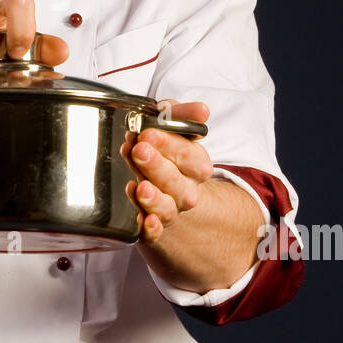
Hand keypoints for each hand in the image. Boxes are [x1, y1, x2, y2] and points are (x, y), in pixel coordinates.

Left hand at [119, 100, 213, 245]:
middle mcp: (186, 189)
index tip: (148, 132)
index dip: (169, 143)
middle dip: (157, 166)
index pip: (188, 154)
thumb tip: (202, 110)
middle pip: (175, 181)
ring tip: (140, 187)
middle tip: (139, 150)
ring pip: (166, 208)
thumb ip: (182, 114)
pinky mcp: (154, 225)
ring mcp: (171, 208)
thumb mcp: (174, 127)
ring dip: (154, 198)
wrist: (164, 185)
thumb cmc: (167, 151)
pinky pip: (155, 233)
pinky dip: (151, 228)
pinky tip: (145, 220)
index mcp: (196, 165)